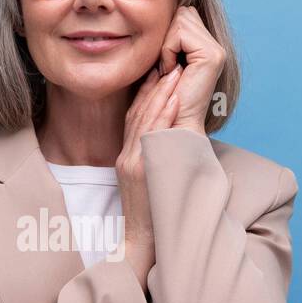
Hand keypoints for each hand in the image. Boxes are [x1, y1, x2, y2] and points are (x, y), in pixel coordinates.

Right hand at [114, 63, 183, 289]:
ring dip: (160, 90)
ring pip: (144, 117)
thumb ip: (151, 160)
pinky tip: (172, 93)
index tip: (158, 70)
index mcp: (127, 157)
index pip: (135, 116)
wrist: (141, 244)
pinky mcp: (138, 169)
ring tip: (174, 68)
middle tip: (166, 58)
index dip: (146, 90)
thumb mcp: (145, 184)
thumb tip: (170, 142)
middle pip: (137, 111)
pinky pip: (150, 133)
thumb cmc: (151, 217)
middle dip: (152, 83)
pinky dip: (161, 110)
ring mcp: (132, 161)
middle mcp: (127, 156)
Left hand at [154, 5, 225, 134]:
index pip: (184, 15)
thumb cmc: (162, 100)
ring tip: (170, 70)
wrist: (172, 126)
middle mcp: (215, 47)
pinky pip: (180, 34)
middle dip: (168, 37)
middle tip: (167, 66)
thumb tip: (169, 10)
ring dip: (167, 45)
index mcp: (206, 48)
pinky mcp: (212, 56)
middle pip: (184, 12)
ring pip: (182, 19)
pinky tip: (173, 72)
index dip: (168, 35)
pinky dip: (168, 51)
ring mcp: (216, 50)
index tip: (165, 64)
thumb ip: (169, 40)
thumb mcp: (164, 64)